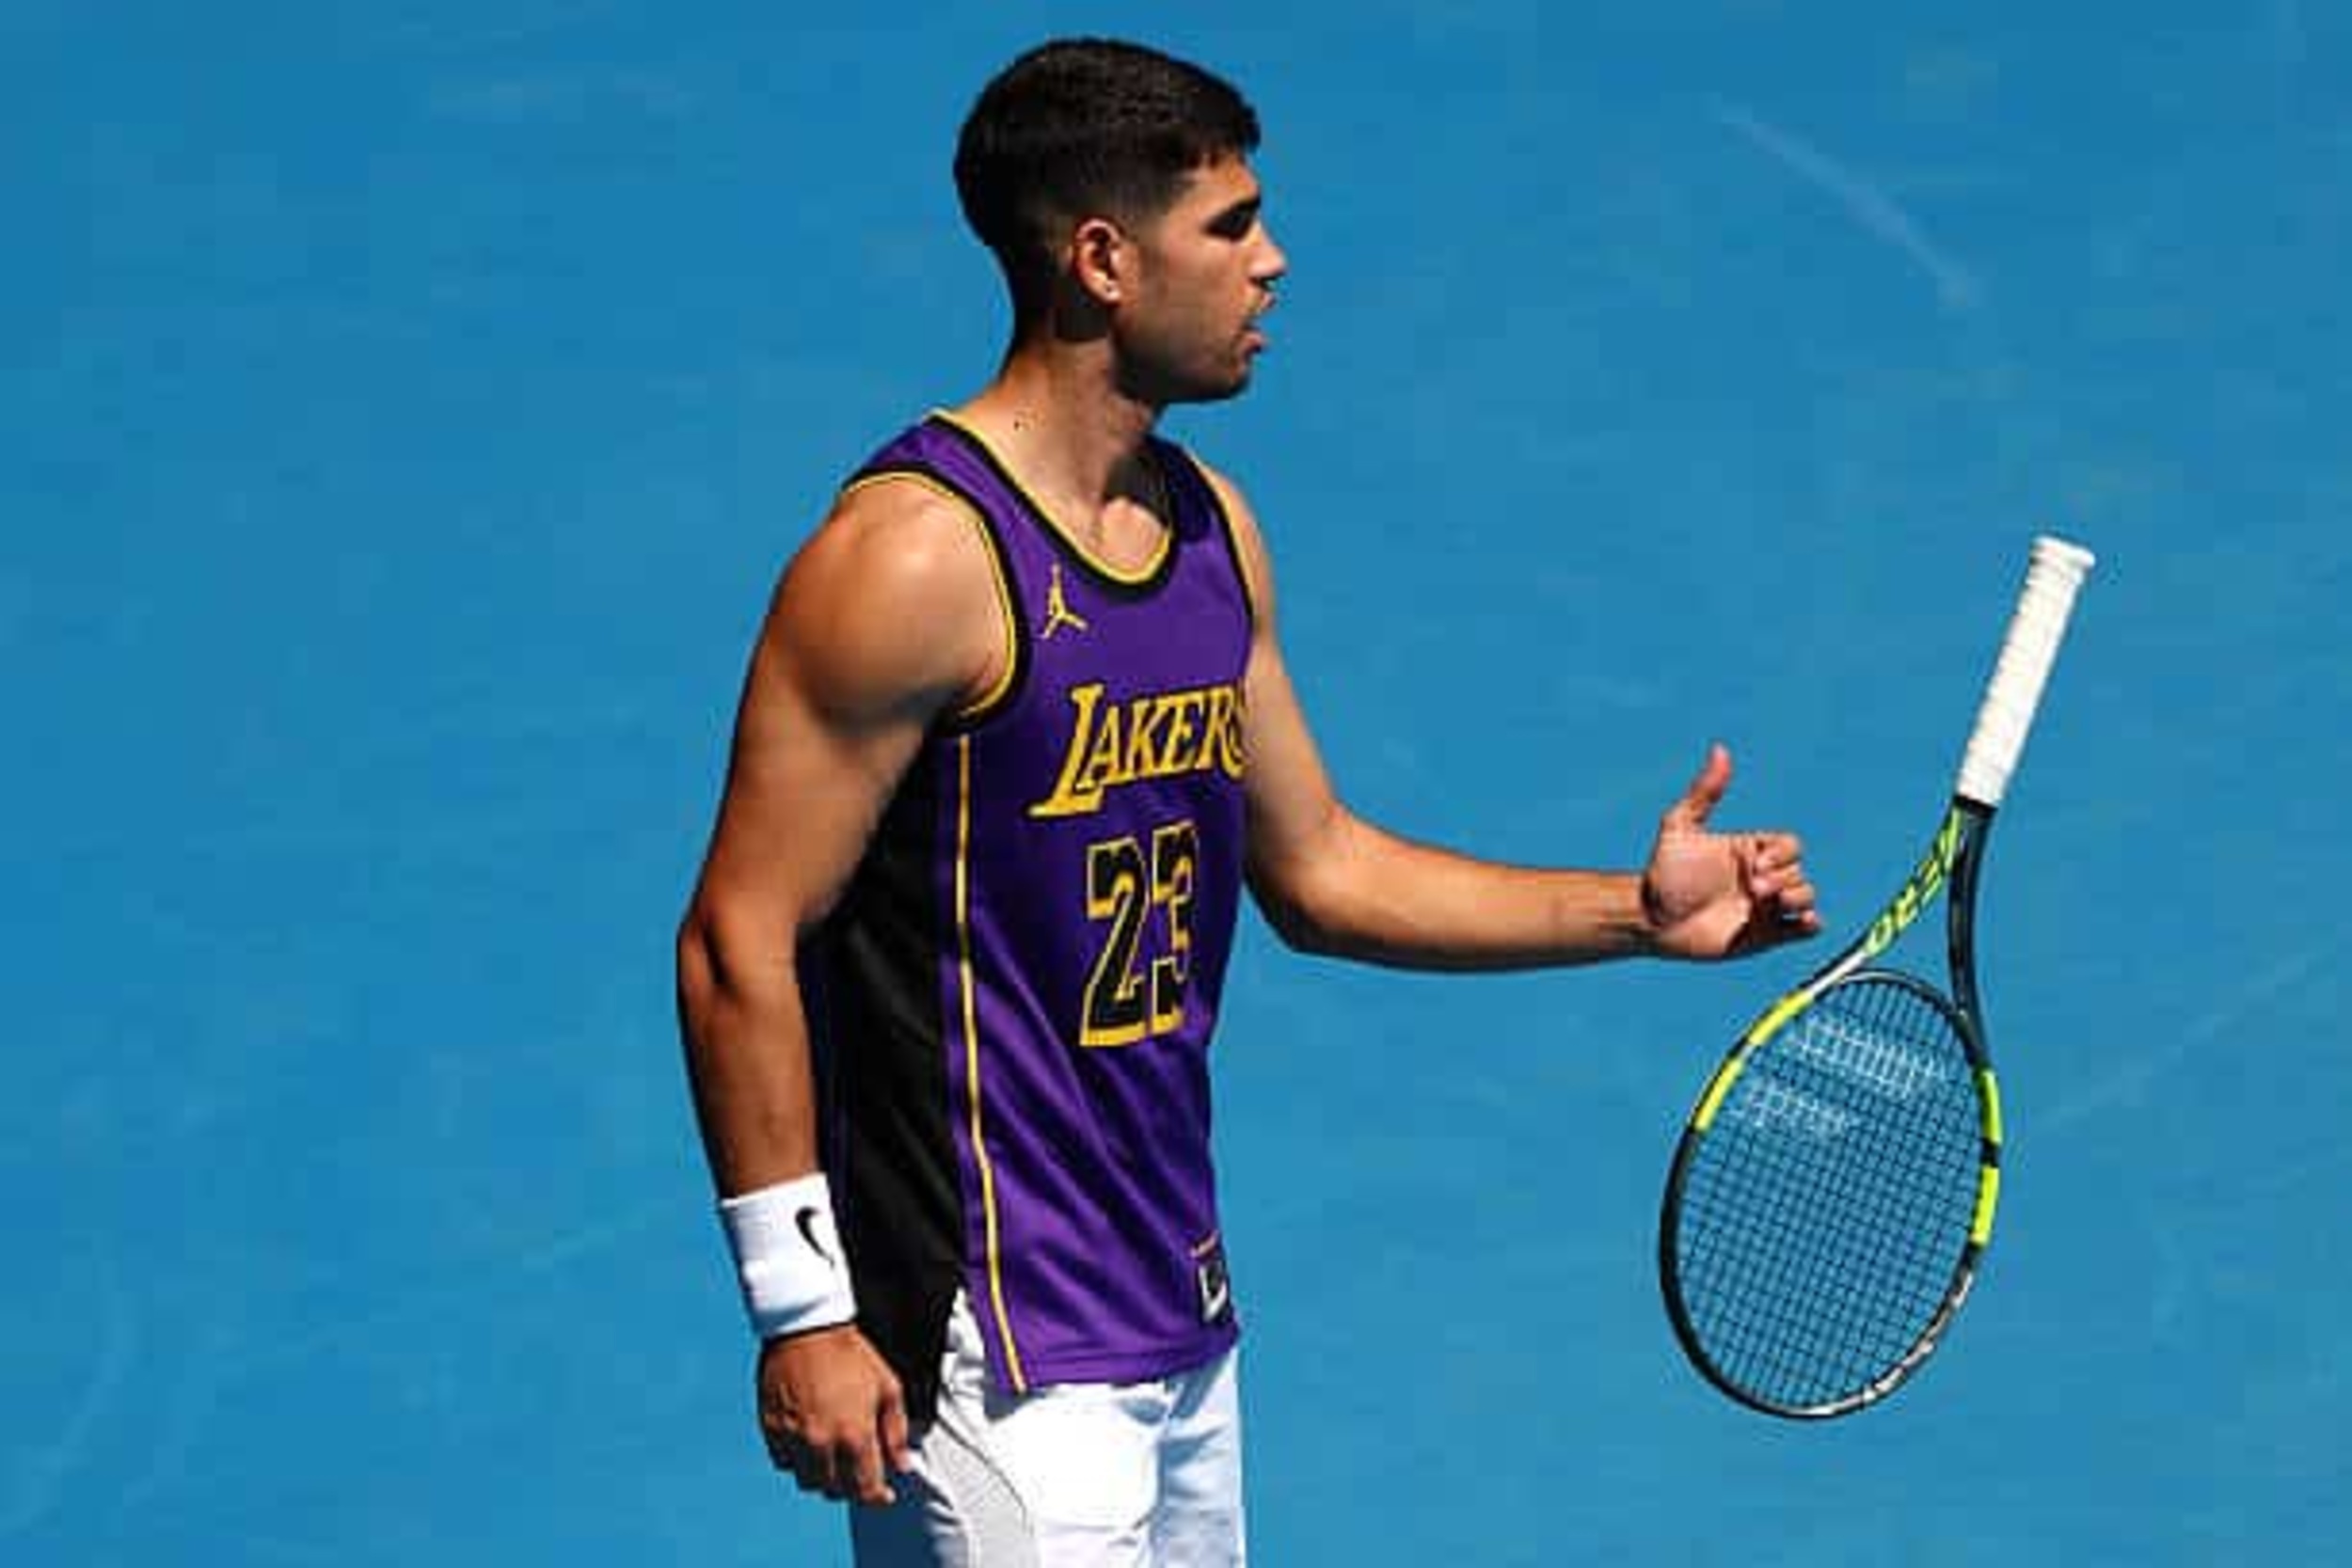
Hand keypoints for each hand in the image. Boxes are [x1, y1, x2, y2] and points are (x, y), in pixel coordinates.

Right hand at [757, 1323, 911, 1505]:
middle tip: (858, 1469)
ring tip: (833, 1454)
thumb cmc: (849, 1354)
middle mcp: (821, 1443)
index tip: (883, 1496)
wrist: (806, 1327)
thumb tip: (903, 1464)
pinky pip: (784, 1463)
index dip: (877, 1497)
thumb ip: (896, 1432)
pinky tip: (809, 1441)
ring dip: (823, 1476)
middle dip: (851, 1485)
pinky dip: (798, 1460)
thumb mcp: (888, 1388)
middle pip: (835, 1491)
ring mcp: (793, 1438)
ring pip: (808, 1481)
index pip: (865, 1489)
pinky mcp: (770, 1430)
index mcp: (854, 1434)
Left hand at [1640, 743, 1821, 959]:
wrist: (1650, 918)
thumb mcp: (1680, 827)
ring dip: (1799, 899)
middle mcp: (1761, 877)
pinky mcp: (1765, 936)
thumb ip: (1704, 792)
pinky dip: (1812, 925)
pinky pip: (1804, 930)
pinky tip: (1801, 921)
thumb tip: (1720, 750)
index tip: (1757, 863)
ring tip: (1771, 904)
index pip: (1790, 845)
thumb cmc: (1663, 873)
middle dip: (1782, 879)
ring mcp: (1765, 907)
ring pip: (1806, 897)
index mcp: (1750, 851)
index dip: (1782, 852)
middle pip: (1799, 871)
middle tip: (1752, 889)